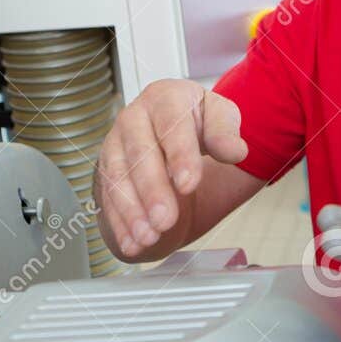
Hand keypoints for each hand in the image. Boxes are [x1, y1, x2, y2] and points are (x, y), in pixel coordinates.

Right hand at [97, 79, 247, 255]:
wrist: (169, 127)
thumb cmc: (195, 121)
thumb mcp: (220, 117)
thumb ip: (226, 132)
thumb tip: (235, 151)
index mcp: (165, 98)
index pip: (171, 125)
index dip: (179, 155)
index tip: (189, 184)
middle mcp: (133, 118)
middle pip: (139, 154)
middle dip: (152, 190)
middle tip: (166, 220)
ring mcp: (114, 144)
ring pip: (118, 179)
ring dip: (132, 212)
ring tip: (150, 237)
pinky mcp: (105, 171)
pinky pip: (107, 199)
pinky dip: (119, 224)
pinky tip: (132, 243)